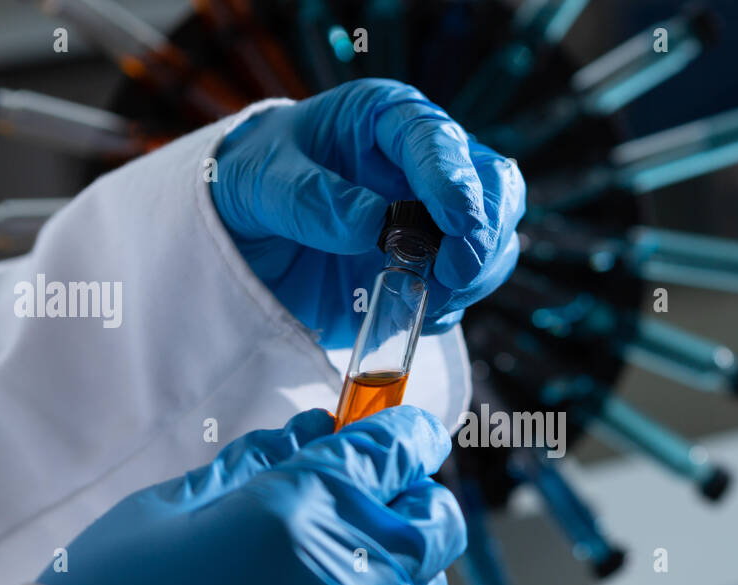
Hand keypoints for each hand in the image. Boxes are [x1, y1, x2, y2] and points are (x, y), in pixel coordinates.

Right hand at [38, 406, 465, 584]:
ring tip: (324, 575)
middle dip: (415, 502)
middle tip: (370, 503)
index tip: (401, 433)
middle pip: (438, 522)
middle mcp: (350, 575)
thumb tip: (310, 434)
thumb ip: (253, 468)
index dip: (404, 434)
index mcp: (302, 508)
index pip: (394, 450)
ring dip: (392, 570)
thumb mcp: (165, 512)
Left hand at [211, 79, 525, 348]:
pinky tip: (420, 312)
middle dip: (485, 232)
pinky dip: (455, 304)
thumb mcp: (261, 181)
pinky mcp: (429, 264)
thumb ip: (310, 198)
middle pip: (494, 186)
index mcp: (386, 120)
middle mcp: (423, 163)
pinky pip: (466, 285)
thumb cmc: (251, 181)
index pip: (438, 140)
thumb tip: (371, 223)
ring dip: (478, 273)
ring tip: (434, 297)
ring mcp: (433, 216)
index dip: (456, 181)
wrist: (242, 233)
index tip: (458, 223)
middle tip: (456, 273)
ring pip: (495, 237)